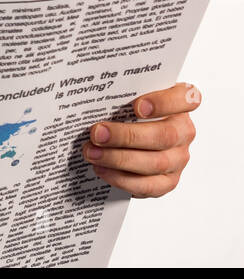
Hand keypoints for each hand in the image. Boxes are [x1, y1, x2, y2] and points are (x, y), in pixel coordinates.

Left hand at [82, 82, 199, 196]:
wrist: (127, 137)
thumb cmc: (127, 110)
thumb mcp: (127, 96)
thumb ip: (119, 93)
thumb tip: (91, 93)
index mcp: (179, 104)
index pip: (187, 98)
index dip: (165, 103)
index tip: (137, 106)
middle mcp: (183, 132)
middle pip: (165, 135)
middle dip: (127, 136)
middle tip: (97, 133)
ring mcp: (178, 158)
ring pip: (156, 163)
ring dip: (119, 159)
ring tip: (92, 153)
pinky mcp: (167, 181)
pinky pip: (148, 185)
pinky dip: (122, 179)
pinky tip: (101, 169)